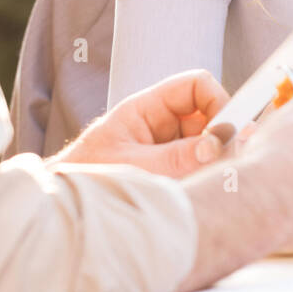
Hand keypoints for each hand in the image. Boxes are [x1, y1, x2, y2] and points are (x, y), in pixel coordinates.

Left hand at [48, 70, 229, 177]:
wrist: (64, 205)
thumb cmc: (86, 177)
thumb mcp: (134, 166)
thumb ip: (177, 157)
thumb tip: (218, 145)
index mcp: (146, 108)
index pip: (196, 86)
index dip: (218, 101)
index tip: (227, 133)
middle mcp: (161, 124)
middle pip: (208, 117)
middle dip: (220, 139)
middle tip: (228, 163)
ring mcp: (167, 148)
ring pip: (208, 147)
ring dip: (213, 164)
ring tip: (205, 184)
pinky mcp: (170, 172)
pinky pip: (199, 169)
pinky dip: (205, 180)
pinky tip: (198, 193)